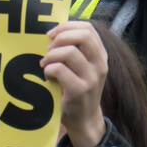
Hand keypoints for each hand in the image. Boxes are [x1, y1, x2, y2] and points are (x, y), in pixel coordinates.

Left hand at [42, 21, 107, 146]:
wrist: (84, 119)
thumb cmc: (78, 89)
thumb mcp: (83, 67)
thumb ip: (75, 50)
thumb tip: (52, 33)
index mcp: (100, 55)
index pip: (88, 28)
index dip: (67, 26)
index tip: (52, 34)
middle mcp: (100, 64)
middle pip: (82, 35)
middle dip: (60, 38)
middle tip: (49, 49)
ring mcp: (92, 78)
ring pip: (69, 52)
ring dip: (50, 56)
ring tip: (45, 65)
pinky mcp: (79, 90)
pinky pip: (58, 69)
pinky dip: (48, 70)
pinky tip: (47, 77)